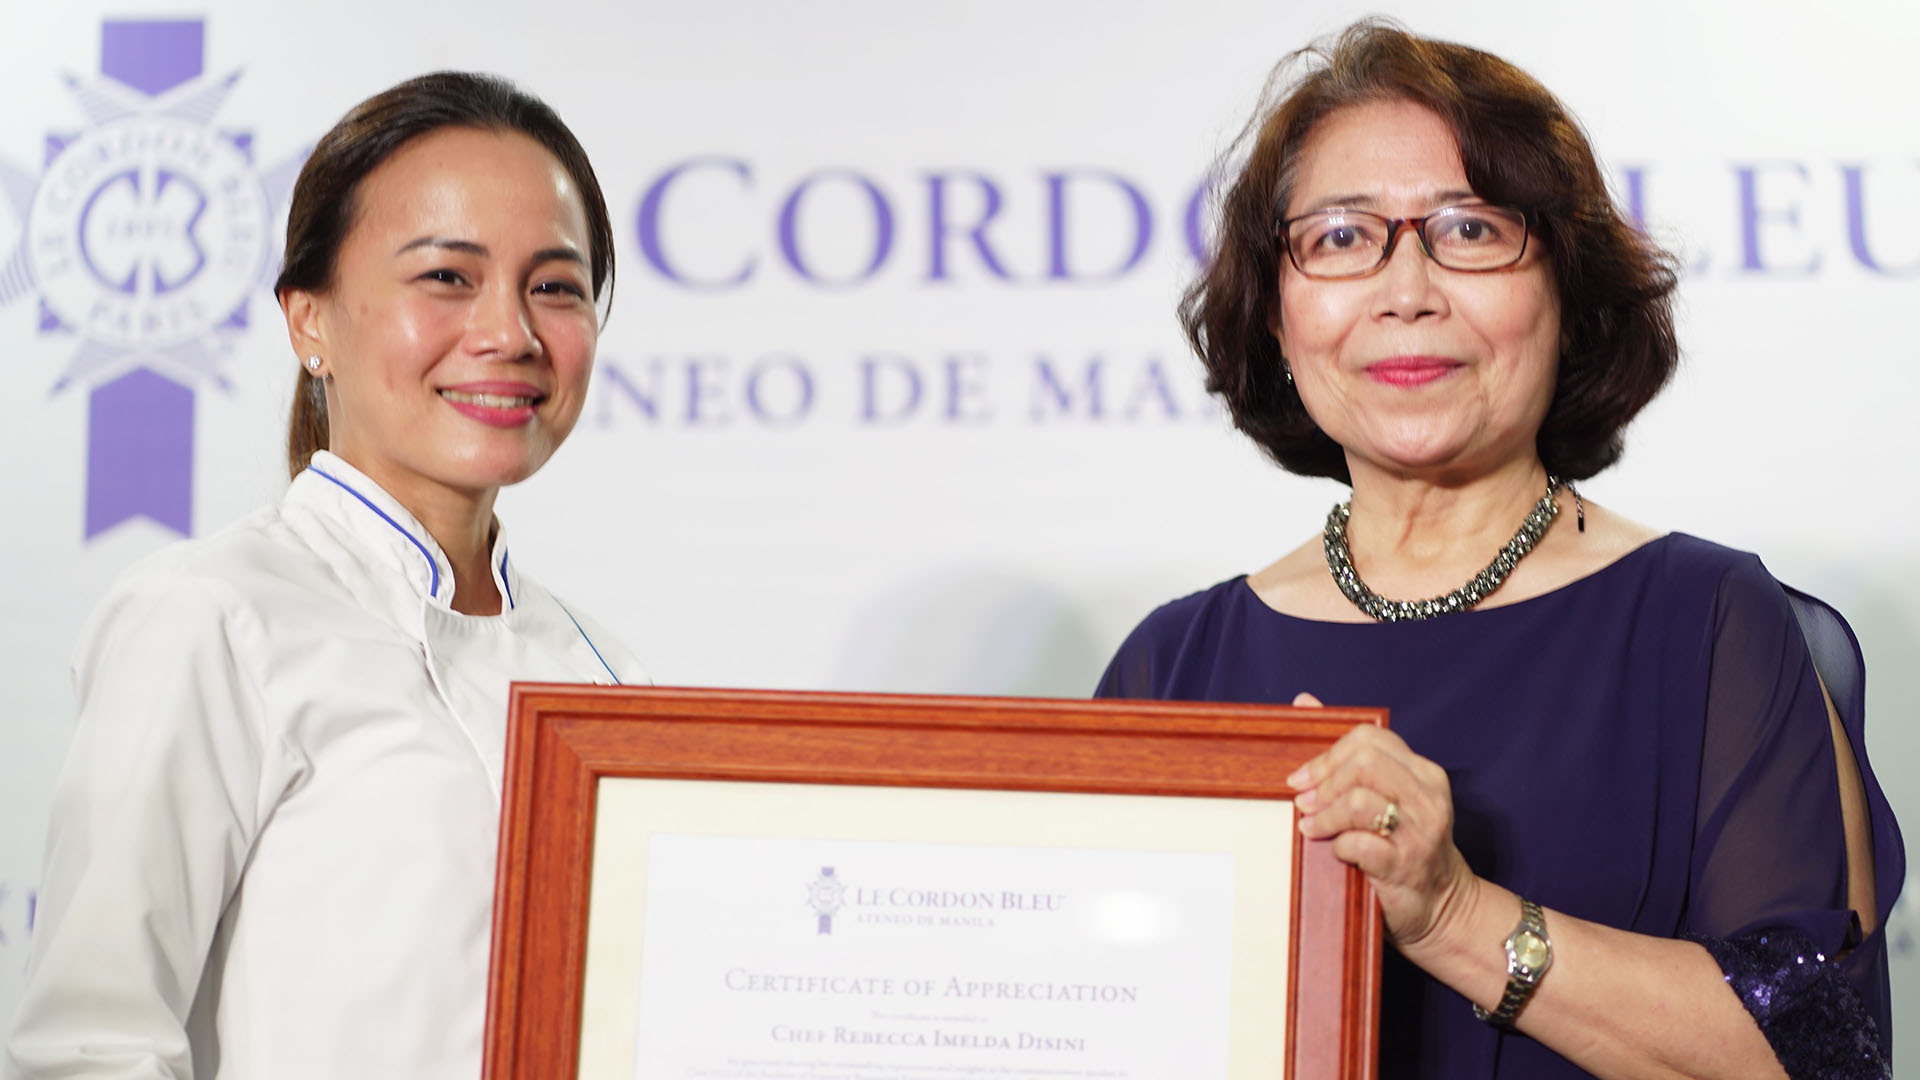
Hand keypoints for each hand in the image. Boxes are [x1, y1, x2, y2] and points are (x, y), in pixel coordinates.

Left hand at [1285, 693, 1479, 950]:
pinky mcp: (1406, 866)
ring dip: (1324, 813)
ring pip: (1359, 800)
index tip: (1301, 776)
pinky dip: (1338, 845)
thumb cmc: (1403, 846)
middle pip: (1363, 763)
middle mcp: (1428, 797)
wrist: (1442, 907)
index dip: (1328, 753)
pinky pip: (1360, 844)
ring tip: (1309, 827)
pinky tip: (1334, 851)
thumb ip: (1348, 753)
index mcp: (1423, 774)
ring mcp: (1420, 832)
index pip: (1370, 739)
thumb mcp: (1385, 796)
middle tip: (1301, 801)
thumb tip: (1305, 703)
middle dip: (1323, 780)